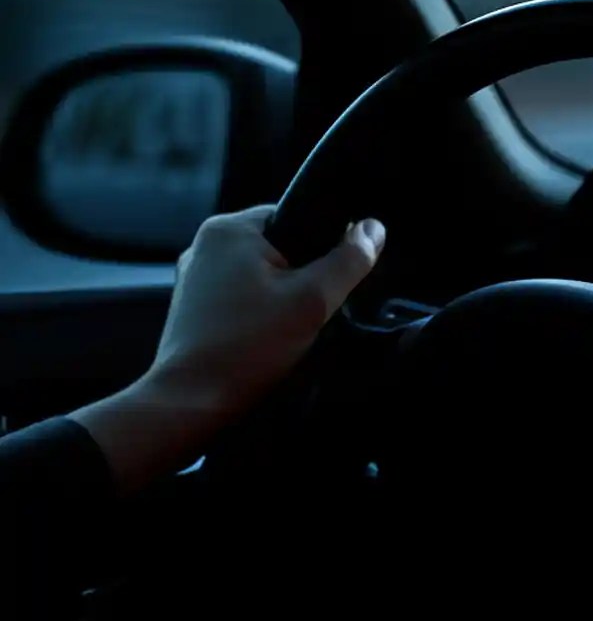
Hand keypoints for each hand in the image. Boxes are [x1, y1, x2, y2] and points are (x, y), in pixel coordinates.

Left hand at [148, 205, 385, 413]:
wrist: (191, 403)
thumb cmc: (248, 347)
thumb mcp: (312, 301)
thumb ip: (348, 261)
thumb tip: (373, 229)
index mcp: (230, 228)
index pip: (295, 217)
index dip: (323, 248)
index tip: (328, 283)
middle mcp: (205, 244)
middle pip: (279, 248)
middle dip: (301, 277)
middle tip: (309, 311)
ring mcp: (193, 277)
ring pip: (260, 275)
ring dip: (280, 297)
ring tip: (285, 329)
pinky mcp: (191, 307)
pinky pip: (240, 297)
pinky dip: (257, 313)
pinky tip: (263, 339)